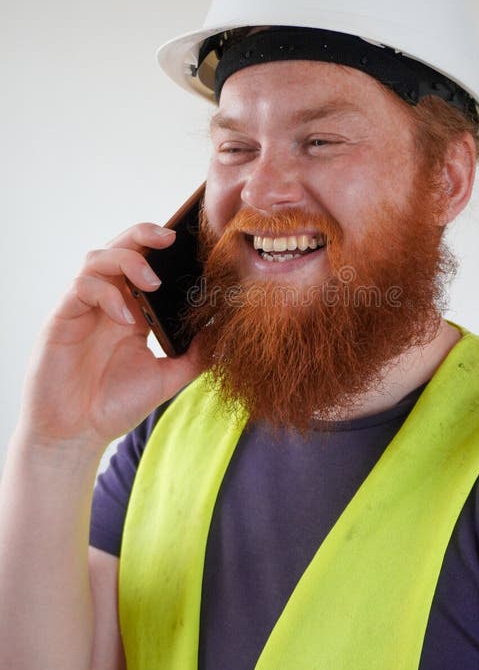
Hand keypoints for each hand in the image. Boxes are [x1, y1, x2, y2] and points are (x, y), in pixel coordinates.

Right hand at [17, 223, 204, 452]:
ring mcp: (84, 307)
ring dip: (128, 260)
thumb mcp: (166, 378)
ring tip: (151, 282)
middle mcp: (108, 302)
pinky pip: (83, 287)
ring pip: (98, 258)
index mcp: (133, 310)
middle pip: (120, 248)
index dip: (163, 247)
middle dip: (143, 235)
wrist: (77, 435)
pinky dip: (107, 293)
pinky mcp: (63, 317)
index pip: (146, 264)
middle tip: (170, 237)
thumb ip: (195, 355)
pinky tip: (125, 316)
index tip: (190, 241)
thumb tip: (224, 332)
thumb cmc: (114, 405)